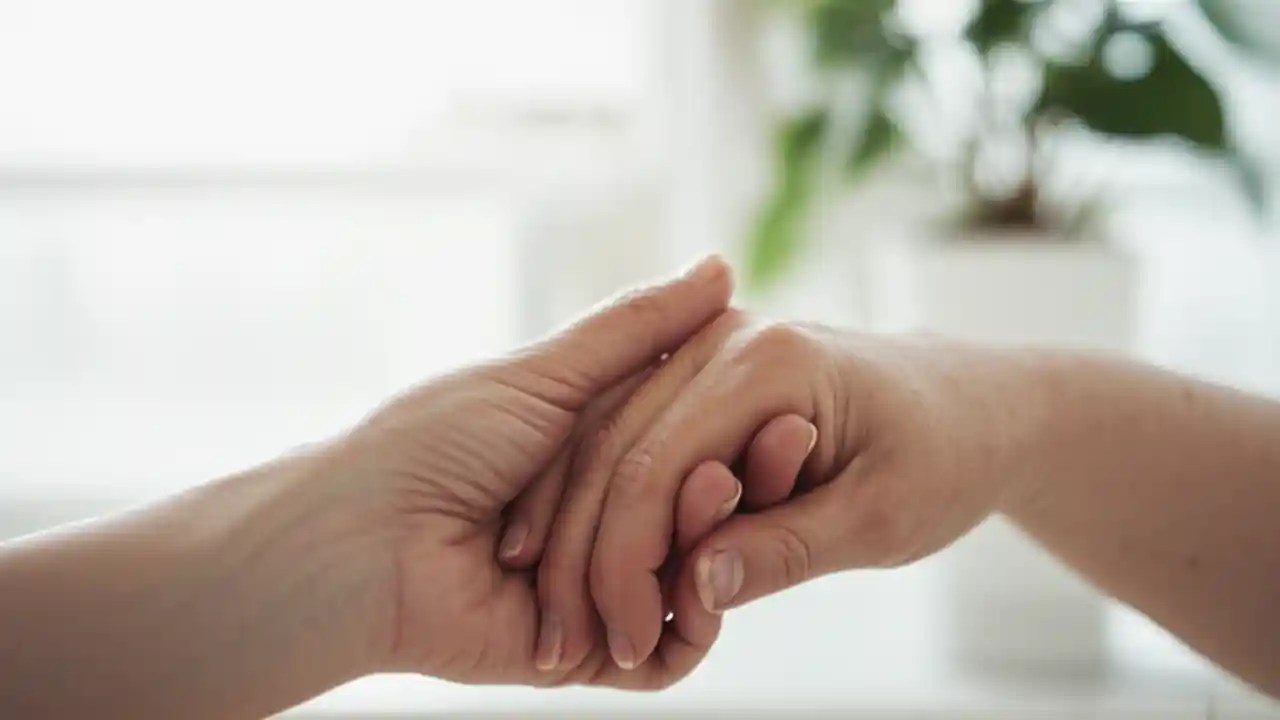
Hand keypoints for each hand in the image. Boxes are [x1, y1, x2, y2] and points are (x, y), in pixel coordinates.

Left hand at [318, 257, 746, 686]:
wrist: (367, 540)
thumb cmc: (439, 443)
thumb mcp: (548, 373)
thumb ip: (637, 330)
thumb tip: (725, 266)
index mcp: (589, 454)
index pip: (692, 445)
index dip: (741, 430)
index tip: (786, 409)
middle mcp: (598, 520)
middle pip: (699, 514)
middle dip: (738, 483)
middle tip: (781, 446)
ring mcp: (599, 589)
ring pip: (695, 580)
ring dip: (717, 539)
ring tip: (717, 499)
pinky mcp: (590, 653)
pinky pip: (669, 653)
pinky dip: (694, 621)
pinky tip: (701, 581)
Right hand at [540, 312, 1047, 668]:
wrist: (974, 407)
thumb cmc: (945, 457)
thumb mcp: (882, 518)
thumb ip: (787, 548)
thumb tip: (692, 587)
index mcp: (769, 359)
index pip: (659, 463)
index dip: (626, 561)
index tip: (621, 647)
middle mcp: (723, 339)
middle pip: (616, 449)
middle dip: (590, 554)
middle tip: (572, 650)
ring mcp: (707, 351)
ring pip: (607, 443)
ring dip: (583, 533)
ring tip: (577, 622)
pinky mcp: (702, 378)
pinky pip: (633, 440)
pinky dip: (607, 507)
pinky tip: (588, 567)